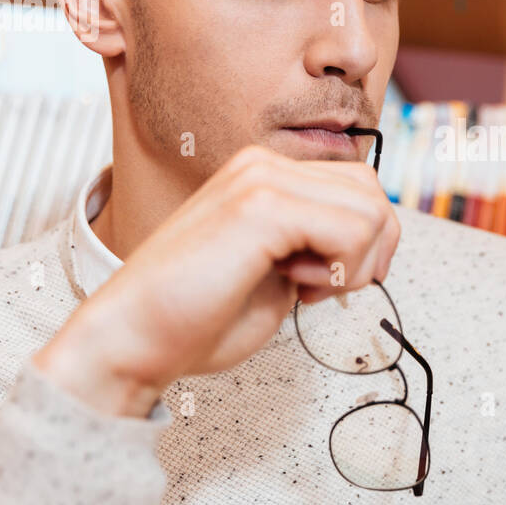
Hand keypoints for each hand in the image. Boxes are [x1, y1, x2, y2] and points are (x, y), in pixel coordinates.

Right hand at [33, 144, 399, 416]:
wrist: (133, 338)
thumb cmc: (196, 316)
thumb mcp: (277, 269)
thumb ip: (317, 244)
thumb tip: (371, 241)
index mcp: (265, 175)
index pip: (359, 187)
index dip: (365, 242)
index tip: (329, 281)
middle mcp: (264, 165)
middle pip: (372, 192)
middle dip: (369, 252)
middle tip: (322, 287)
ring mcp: (261, 179)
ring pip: (371, 211)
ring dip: (353, 265)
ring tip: (304, 286)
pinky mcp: (261, 207)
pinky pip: (351, 229)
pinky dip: (339, 269)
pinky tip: (295, 284)